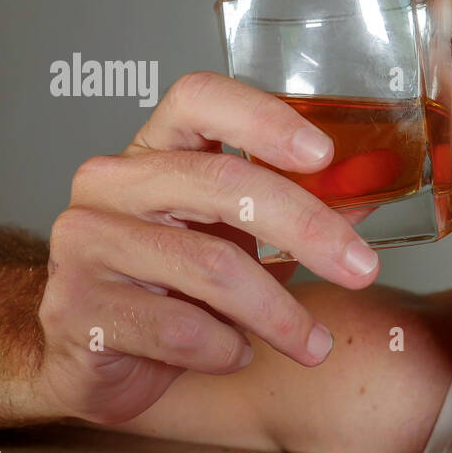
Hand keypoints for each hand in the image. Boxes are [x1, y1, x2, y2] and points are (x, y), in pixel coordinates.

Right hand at [35, 71, 380, 424]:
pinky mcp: (77, 308)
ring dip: (278, 312)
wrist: (93, 354)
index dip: (264, 118)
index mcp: (155, 148)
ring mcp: (86, 242)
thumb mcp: (239, 236)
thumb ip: (299, 207)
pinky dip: (227, 349)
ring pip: (208, 265)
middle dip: (308, 228)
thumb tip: (373, 188)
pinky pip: (178, 328)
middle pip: (223, 182)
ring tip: (313, 344)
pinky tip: (236, 354)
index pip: (200, 98)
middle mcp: (111, 182)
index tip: (325, 155)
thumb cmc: (174, 282)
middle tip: (363, 270)